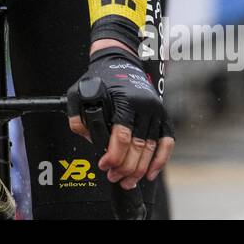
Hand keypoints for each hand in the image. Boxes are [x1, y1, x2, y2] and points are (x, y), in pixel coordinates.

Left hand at [68, 47, 173, 189]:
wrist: (121, 62)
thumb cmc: (101, 78)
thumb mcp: (80, 92)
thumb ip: (77, 116)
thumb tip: (87, 138)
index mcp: (125, 100)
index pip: (122, 135)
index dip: (114, 155)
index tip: (104, 166)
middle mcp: (145, 106)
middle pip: (138, 146)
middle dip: (125, 167)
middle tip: (114, 177)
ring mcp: (157, 111)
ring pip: (151, 148)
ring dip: (140, 169)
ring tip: (128, 182)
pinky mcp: (164, 116)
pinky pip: (167, 142)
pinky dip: (160, 161)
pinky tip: (150, 174)